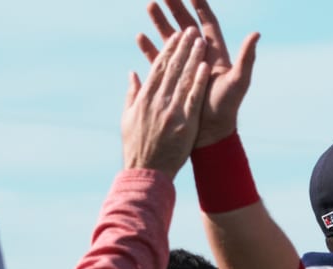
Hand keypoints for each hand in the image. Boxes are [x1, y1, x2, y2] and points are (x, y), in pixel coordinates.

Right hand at [122, 29, 209, 174]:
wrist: (146, 173)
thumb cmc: (136, 148)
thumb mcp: (128, 118)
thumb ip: (132, 94)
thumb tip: (133, 74)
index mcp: (143, 99)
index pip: (157, 68)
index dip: (167, 50)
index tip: (175, 37)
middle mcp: (156, 102)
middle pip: (171, 68)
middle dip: (181, 47)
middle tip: (189, 30)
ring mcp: (171, 112)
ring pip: (183, 79)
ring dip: (193, 58)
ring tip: (199, 41)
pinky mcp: (184, 123)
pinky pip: (193, 98)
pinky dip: (199, 81)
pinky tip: (205, 66)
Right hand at [138, 0, 258, 147]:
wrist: (211, 132)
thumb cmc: (227, 107)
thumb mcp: (239, 81)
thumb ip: (247, 57)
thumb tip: (256, 34)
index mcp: (216, 53)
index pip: (207, 23)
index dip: (200, 6)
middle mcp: (200, 56)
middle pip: (187, 26)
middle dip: (176, 8)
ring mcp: (185, 67)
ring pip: (171, 39)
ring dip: (160, 22)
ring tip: (150, 5)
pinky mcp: (172, 79)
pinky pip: (159, 59)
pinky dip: (150, 47)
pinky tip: (140, 36)